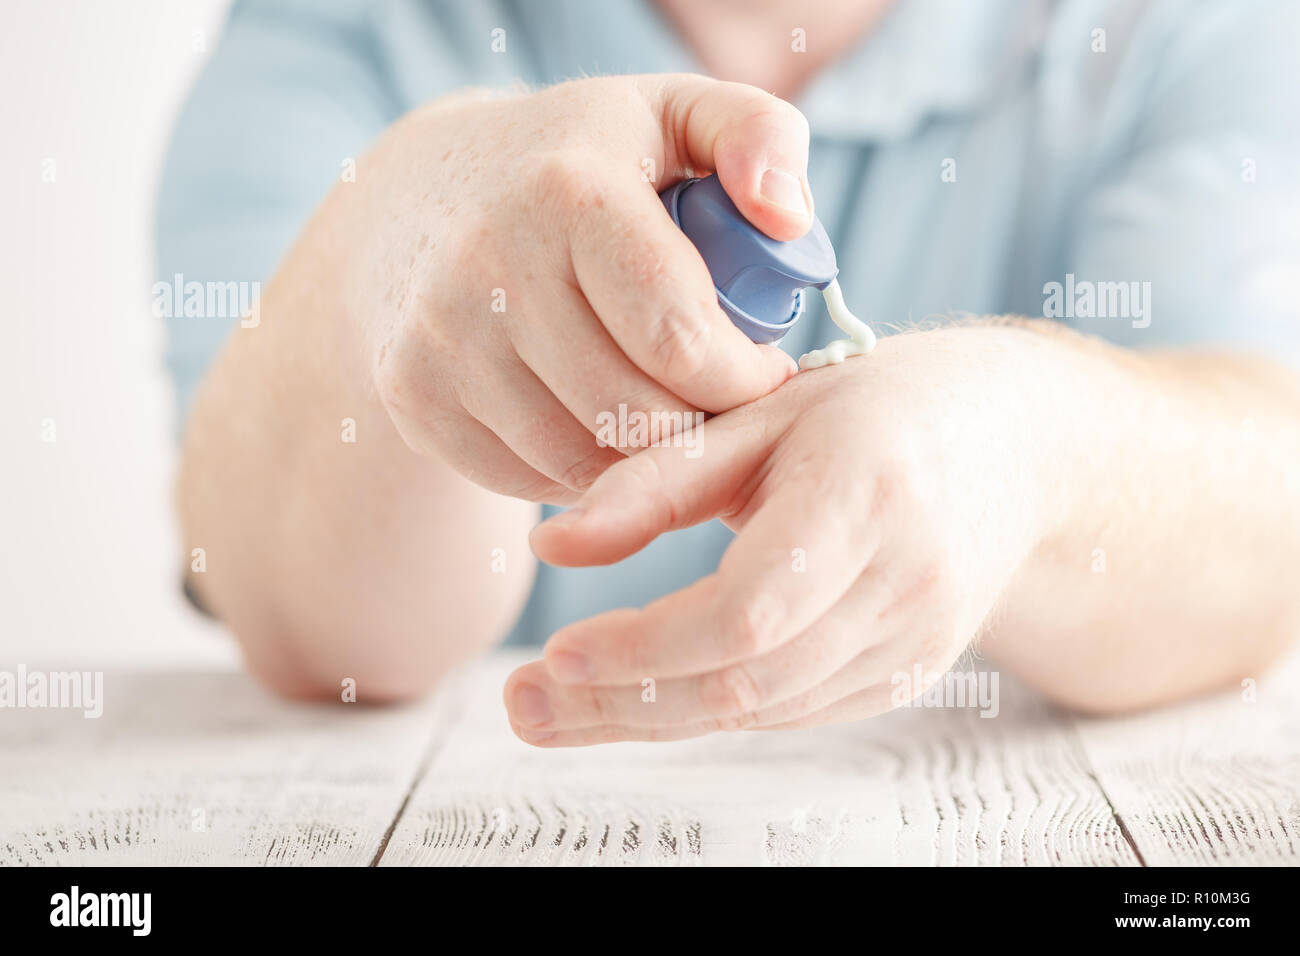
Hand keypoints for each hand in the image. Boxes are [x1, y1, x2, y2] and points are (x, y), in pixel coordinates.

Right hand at [345, 75, 811, 503]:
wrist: (413, 198)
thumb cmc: (576, 159)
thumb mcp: (672, 112)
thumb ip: (758, 135)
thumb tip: (790, 220)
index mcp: (569, 191)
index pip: (680, 338)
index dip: (743, 379)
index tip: (765, 373)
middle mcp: (490, 267)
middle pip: (636, 415)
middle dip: (702, 425)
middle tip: (719, 402)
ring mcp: (441, 341)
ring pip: (584, 464)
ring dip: (645, 458)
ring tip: (666, 411)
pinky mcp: (413, 398)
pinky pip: (529, 480)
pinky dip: (581, 472)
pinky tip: (597, 424)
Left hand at [504, 324, 1080, 743]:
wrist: (1015, 446)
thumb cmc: (876, 410)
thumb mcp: (765, 412)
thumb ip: (657, 479)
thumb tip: (550, 542)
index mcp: (864, 497)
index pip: (746, 610)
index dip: (646, 646)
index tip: (555, 654)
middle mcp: (902, 584)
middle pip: (749, 681)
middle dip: (624, 705)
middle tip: (522, 706)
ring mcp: (914, 641)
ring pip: (764, 710)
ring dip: (650, 719)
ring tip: (553, 708)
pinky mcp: (908, 672)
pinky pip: (792, 709)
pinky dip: (709, 707)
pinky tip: (641, 694)